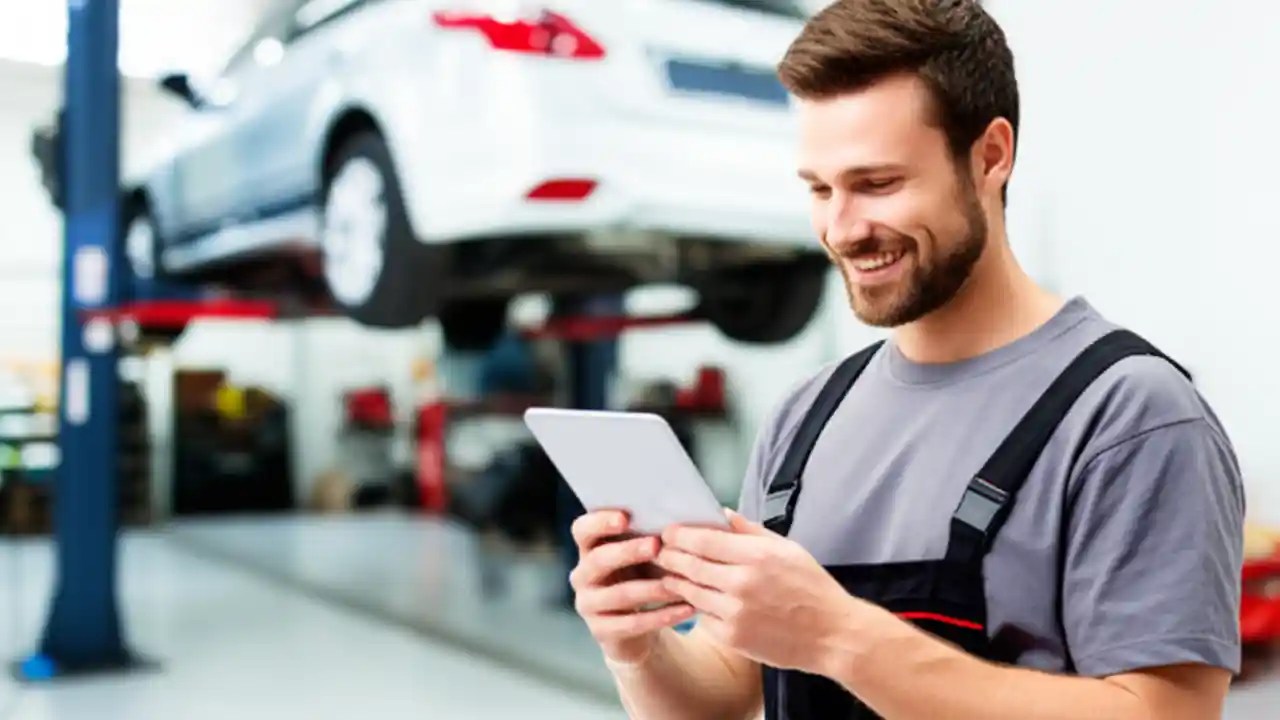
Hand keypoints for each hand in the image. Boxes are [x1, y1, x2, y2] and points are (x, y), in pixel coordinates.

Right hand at [569, 510, 696, 664]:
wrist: (638, 626)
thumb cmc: (643, 577)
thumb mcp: (644, 556)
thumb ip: (652, 536)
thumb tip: (680, 523)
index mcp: (589, 548)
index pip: (582, 529)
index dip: (599, 521)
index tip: (625, 517)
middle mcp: (582, 575)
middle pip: (598, 560)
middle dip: (628, 551)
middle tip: (656, 545)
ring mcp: (588, 604)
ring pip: (619, 595)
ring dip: (652, 588)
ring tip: (680, 584)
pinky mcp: (601, 631)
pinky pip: (633, 624)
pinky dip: (663, 616)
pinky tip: (687, 609)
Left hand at [655, 509, 859, 674]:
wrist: (832, 635)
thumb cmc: (811, 588)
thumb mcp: (787, 549)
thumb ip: (750, 531)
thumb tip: (721, 514)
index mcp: (757, 556)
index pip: (704, 540)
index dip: (679, 534)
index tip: (668, 531)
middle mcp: (743, 584)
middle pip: (690, 565)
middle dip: (669, 556)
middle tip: (660, 551)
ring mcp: (736, 613)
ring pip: (691, 592)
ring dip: (676, 582)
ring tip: (670, 573)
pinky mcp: (733, 637)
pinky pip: (703, 618)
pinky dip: (697, 607)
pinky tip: (693, 599)